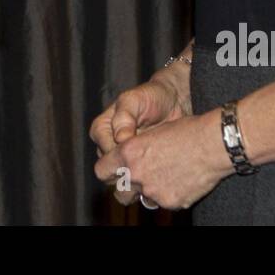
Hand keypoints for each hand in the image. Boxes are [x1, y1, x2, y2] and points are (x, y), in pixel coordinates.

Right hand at [88, 76, 184, 204]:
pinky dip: (148, 177)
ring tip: (157, 167)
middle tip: (150, 165)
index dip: (122, 157)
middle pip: (112, 169)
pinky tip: (161, 171)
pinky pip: (138, 178)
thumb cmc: (151, 96)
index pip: (104, 153)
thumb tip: (119, 139)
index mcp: (101, 129)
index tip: (141, 155)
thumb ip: (124, 116)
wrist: (173, 101)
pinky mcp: (139, 163)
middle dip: (130, 169)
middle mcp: (108, 145)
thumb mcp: (134, 100)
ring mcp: (124, 156)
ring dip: (139, 175)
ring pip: (124, 176)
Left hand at [93, 111, 232, 210]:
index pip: (101, 170)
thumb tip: (127, 161)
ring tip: (162, 178)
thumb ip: (135, 150)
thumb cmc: (186, 131)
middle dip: (125, 187)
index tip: (115, 170)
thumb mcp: (153, 133)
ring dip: (147, 192)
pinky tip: (181, 180)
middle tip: (138, 179)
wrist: (213, 143)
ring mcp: (153, 191)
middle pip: (118, 192)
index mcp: (128, 153)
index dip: (108, 170)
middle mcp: (136, 174)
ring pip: (141, 199)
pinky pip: (163, 203)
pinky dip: (169, 194)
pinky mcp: (170, 202)